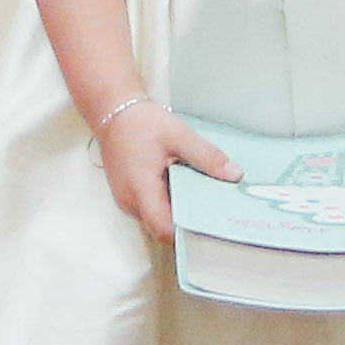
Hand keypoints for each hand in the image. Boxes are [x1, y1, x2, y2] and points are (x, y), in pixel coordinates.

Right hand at [92, 93, 225, 242]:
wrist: (113, 112)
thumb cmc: (137, 122)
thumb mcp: (179, 135)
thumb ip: (207, 157)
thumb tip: (232, 174)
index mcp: (141, 189)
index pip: (163, 229)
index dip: (186, 231)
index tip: (207, 224)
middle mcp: (130, 201)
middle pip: (162, 226)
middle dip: (186, 219)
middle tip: (210, 206)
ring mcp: (127, 199)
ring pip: (157, 217)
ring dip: (176, 208)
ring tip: (196, 190)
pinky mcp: (129, 194)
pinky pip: (151, 207)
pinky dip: (167, 200)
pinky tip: (179, 183)